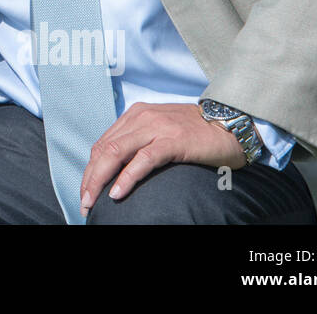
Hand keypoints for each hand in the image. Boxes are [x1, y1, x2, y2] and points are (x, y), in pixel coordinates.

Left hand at [79, 102, 243, 217]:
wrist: (231, 125)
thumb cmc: (196, 133)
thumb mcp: (160, 131)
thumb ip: (139, 141)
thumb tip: (117, 168)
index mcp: (135, 115)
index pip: (103, 144)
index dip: (91, 169)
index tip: (86, 191)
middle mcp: (141, 117)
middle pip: (104, 150)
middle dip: (90, 178)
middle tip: (84, 201)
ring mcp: (156, 127)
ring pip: (116, 153)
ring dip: (101, 180)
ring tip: (93, 200)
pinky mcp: (172, 140)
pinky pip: (143, 160)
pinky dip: (127, 177)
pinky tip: (117, 193)